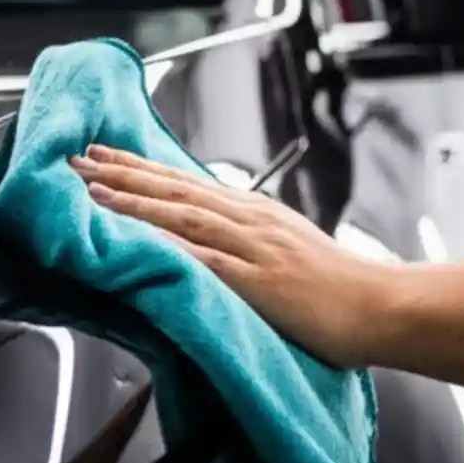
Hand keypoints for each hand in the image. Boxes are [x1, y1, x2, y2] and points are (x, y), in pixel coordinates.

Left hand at [70, 144, 395, 367]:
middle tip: (81, 158)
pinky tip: (142, 239)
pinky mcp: (261, 282)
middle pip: (177, 188)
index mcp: (255, 212)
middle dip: (125, 172)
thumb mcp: (287, 248)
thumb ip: (247, 238)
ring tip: (95, 189)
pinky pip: (207, 260)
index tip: (105, 155)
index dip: (142, 168)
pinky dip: (170, 245)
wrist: (382, 307)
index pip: (186, 181)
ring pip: (185, 215)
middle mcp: (251, 220)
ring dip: (136, 200)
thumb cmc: (338, 287)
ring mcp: (255, 249)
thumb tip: (207, 232)